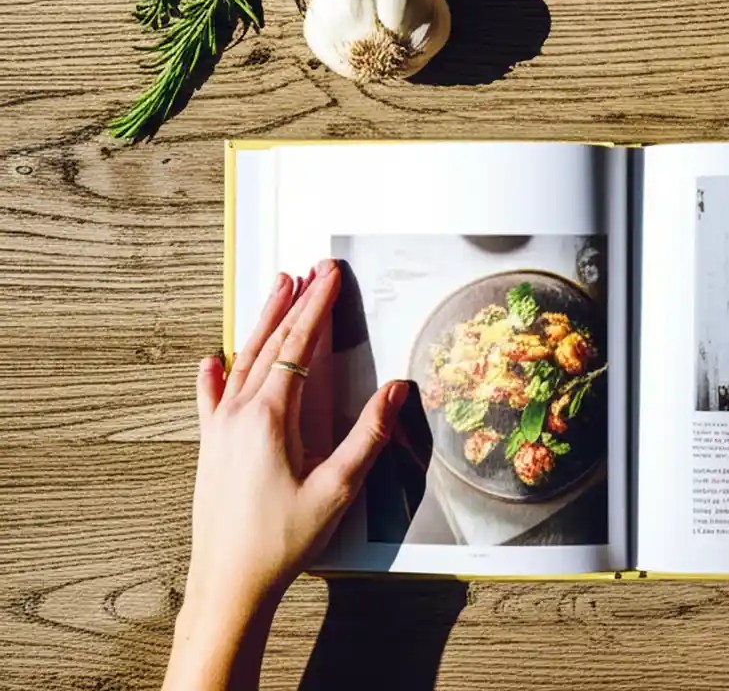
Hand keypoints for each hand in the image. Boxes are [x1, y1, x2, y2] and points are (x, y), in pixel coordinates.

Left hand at [166, 259, 406, 689]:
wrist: (229, 582)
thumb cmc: (282, 540)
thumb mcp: (337, 489)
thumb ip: (367, 436)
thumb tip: (396, 390)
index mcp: (269, 418)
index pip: (298, 345)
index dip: (318, 306)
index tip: (331, 274)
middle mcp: (238, 414)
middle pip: (269, 343)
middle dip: (293, 303)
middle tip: (311, 269)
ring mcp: (218, 429)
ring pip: (242, 361)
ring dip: (261, 323)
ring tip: (277, 289)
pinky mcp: (210, 448)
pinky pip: (211, 398)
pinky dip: (215, 373)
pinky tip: (212, 360)